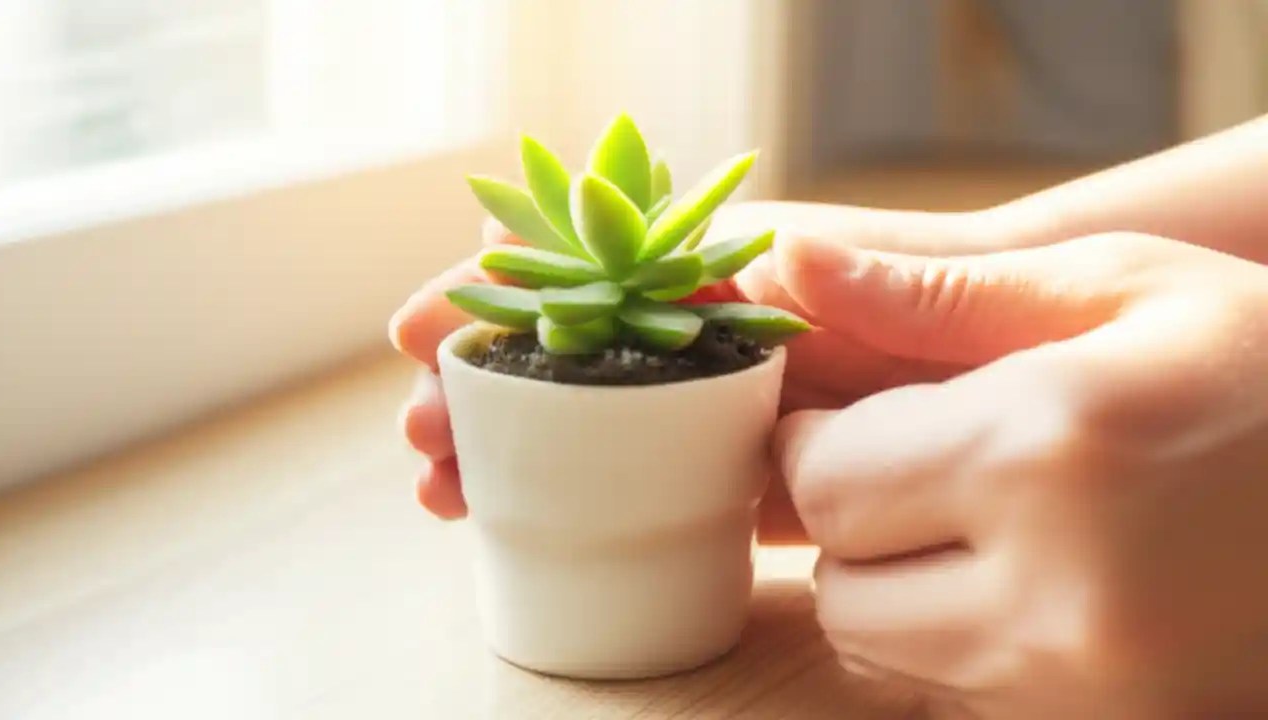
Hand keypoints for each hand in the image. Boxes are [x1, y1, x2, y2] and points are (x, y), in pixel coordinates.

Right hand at [388, 203, 997, 538]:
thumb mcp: (937, 275)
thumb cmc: (988, 295)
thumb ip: (862, 271)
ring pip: (603, 428)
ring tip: (447, 489)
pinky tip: (527, 525)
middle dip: (489, 390)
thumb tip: (780, 258)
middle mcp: (722, 336)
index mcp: (742, 271)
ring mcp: (732, 408)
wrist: (1048, 370)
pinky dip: (595, 503)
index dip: (503, 295)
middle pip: (578, 358)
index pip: (594, 268)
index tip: (423, 322)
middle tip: (418, 432)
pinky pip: (663, 487)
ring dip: (520, 454)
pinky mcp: (759, 475)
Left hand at [773, 232, 1267, 716]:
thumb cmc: (1267, 365)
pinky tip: (1035, 581)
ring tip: (979, 521)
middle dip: (854, 519)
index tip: (848, 417)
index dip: (816, 443)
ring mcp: (1088, 688)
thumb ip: (937, 290)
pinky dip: (959, 645)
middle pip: (841, 582)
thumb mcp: (1118, 286)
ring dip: (896, 586)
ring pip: (886, 652)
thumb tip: (789, 260)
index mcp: (1046, 449)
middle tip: (915, 466)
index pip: (826, 478)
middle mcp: (1056, 590)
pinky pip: (956, 700)